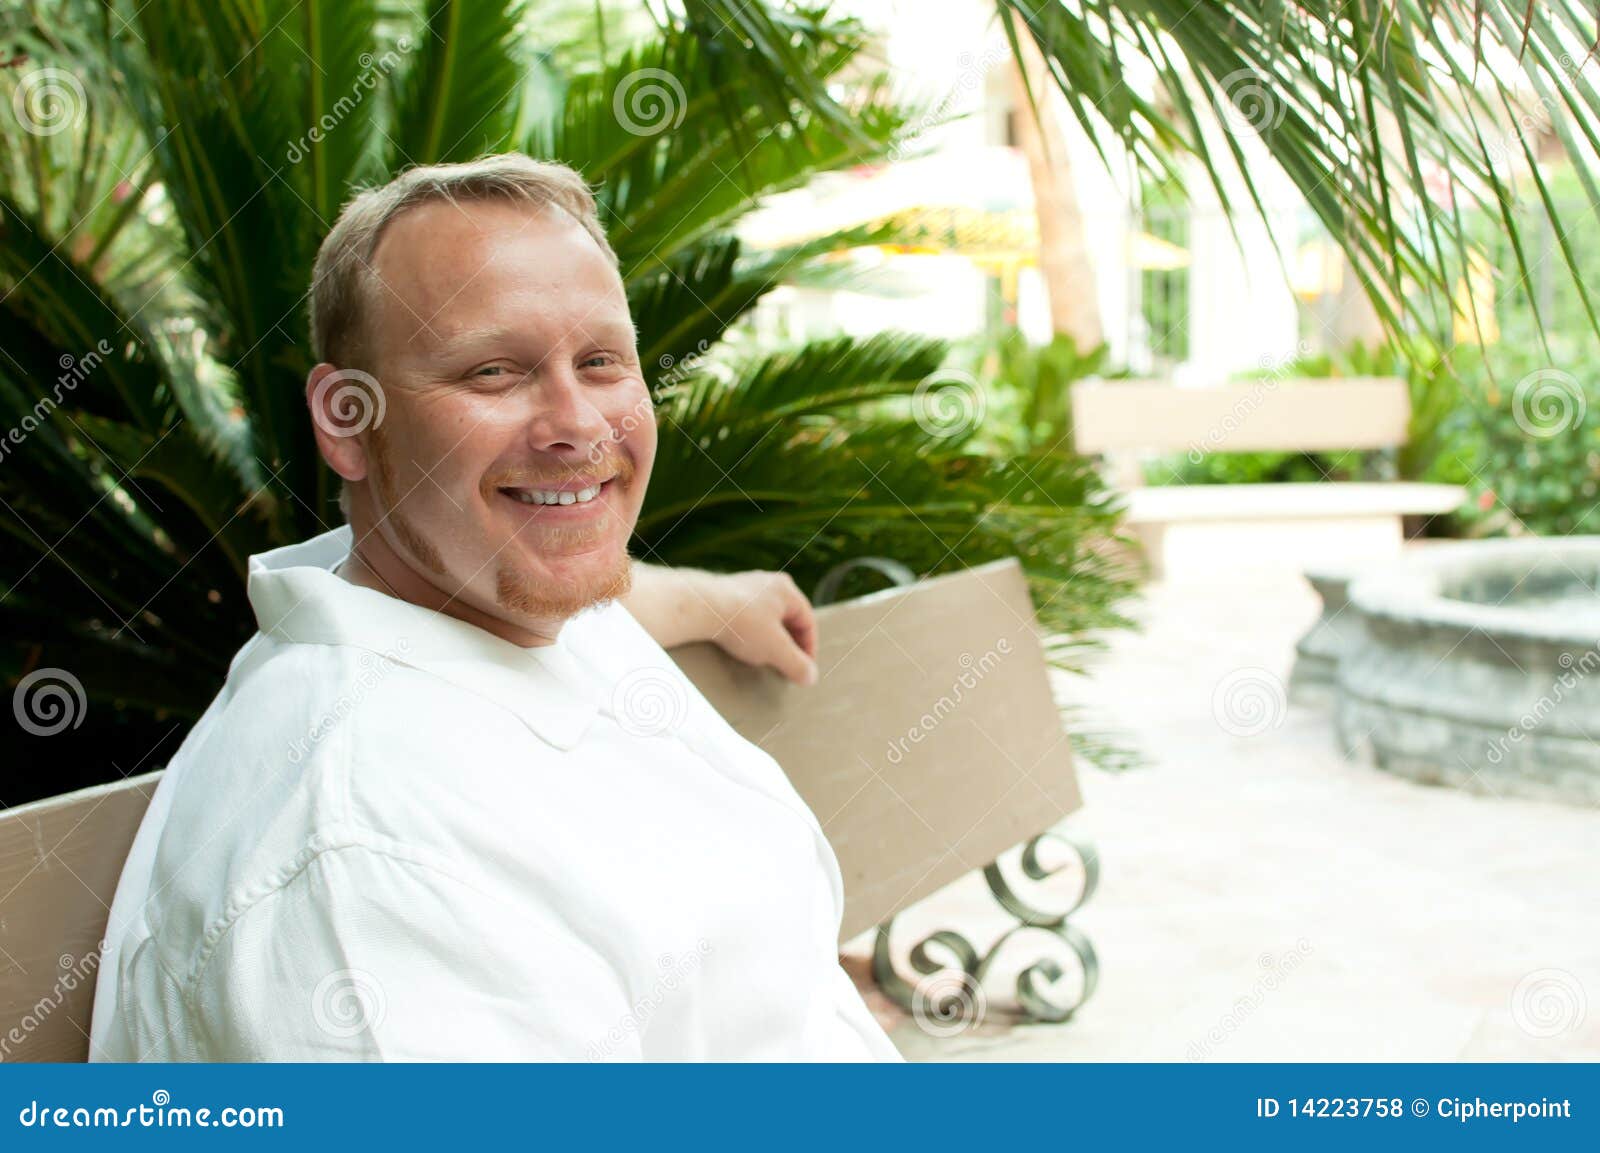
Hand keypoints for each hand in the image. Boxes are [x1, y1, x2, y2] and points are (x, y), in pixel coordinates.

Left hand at [707, 570, 818, 685]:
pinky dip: (750, 633)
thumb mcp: (774, 650)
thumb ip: (796, 664)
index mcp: (786, 590)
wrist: (698, 608)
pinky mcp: (725, 594)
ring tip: (764, 658)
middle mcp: (768, 582)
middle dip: (789, 644)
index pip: (808, 622)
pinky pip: (747, 616)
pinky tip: (742, 646)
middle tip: (786, 665)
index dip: (809, 649)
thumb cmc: (740, 623)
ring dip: (769, 639)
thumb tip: (810, 677)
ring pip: (767, 618)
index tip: (803, 669)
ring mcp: (745, 586)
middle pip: (788, 619)